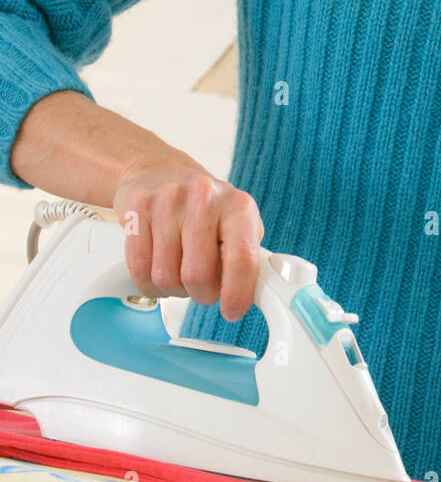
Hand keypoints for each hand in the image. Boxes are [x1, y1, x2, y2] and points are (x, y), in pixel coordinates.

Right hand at [113, 155, 264, 323]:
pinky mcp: (137, 209)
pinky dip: (149, 284)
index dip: (238, 294)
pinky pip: (139, 270)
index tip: (232, 310)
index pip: (243, 258)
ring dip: (173, 289)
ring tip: (179, 270)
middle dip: (200, 293)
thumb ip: (248, 258)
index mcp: (238, 206)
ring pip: (165, 278)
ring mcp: (168, 202)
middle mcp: (204, 199)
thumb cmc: (203, 206)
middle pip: (198, 276)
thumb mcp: (237, 224)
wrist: (159, 170)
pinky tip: (157, 268)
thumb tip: (262, 295)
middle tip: (201, 285)